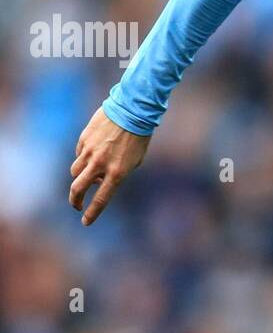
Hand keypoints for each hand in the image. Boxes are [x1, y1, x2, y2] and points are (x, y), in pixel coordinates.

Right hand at [69, 107, 151, 225]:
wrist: (132, 111)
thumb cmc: (137, 138)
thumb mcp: (133, 161)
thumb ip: (116, 174)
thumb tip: (98, 181)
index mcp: (117, 173)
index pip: (101, 199)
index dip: (92, 213)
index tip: (86, 222)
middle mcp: (101, 164)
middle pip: (78, 188)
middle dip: (75, 200)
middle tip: (76, 205)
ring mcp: (90, 151)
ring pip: (75, 171)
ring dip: (79, 178)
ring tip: (87, 177)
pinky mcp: (83, 140)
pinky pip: (79, 154)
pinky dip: (83, 159)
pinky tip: (93, 153)